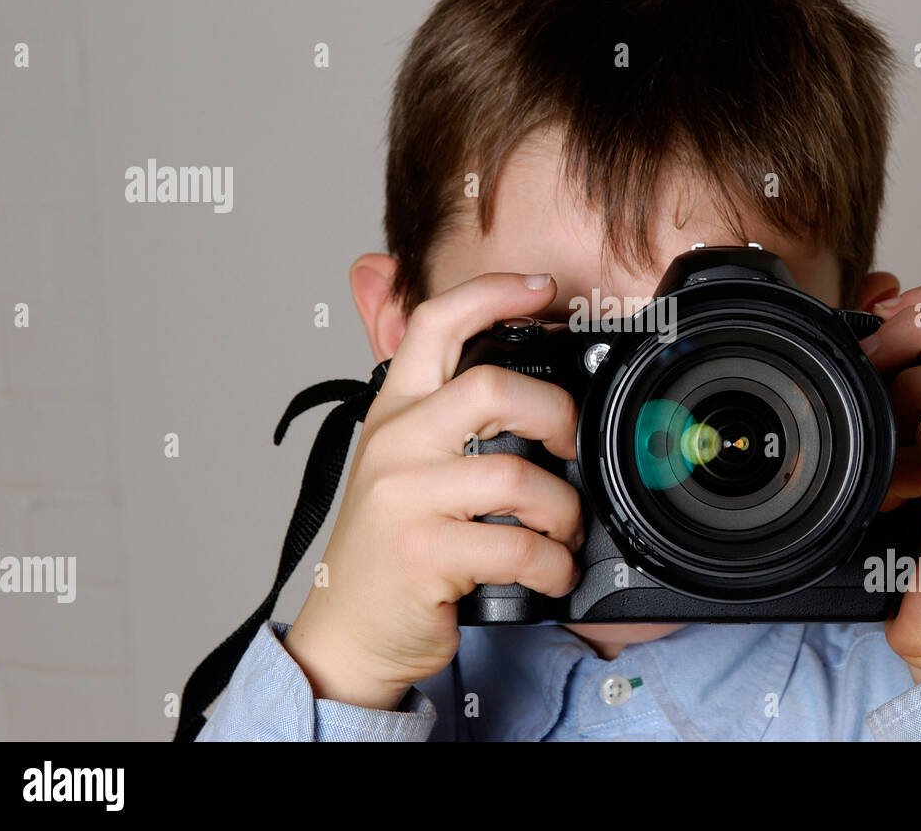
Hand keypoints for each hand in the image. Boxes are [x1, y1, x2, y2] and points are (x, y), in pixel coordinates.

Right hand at [282, 273, 582, 709]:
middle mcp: (394, 444)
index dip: (493, 292)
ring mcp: (403, 498)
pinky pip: (516, 547)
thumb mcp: (400, 462)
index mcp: (395, 411)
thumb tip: (468, 344)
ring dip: (561, 510)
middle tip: (571, 445)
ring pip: (515, 476)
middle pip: (491, 389)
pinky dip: (551, 563)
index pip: (435, 324)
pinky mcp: (421, 554)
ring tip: (561, 530)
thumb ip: (436, 409)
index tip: (542, 288)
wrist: (349, 632)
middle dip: (555, 415)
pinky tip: (550, 570)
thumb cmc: (390, 544)